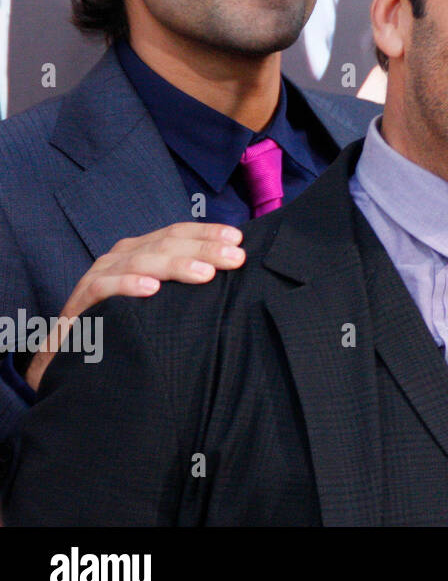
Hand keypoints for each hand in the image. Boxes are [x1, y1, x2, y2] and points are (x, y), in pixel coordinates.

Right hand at [23, 223, 245, 390]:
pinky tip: (152, 289)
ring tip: (206, 274)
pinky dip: (129, 286)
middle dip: (204, 249)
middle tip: (236, 258)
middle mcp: (123, 255)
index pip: (178, 233)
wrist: (75, 348)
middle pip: (167, 244)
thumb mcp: (161, 295)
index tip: (239, 240)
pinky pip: (106, 288)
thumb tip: (232, 272)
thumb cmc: (127, 318)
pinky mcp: (83, 298)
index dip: (208, 233)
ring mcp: (102, 274)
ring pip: (142, 261)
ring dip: (176, 266)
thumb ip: (187, 279)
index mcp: (143, 249)